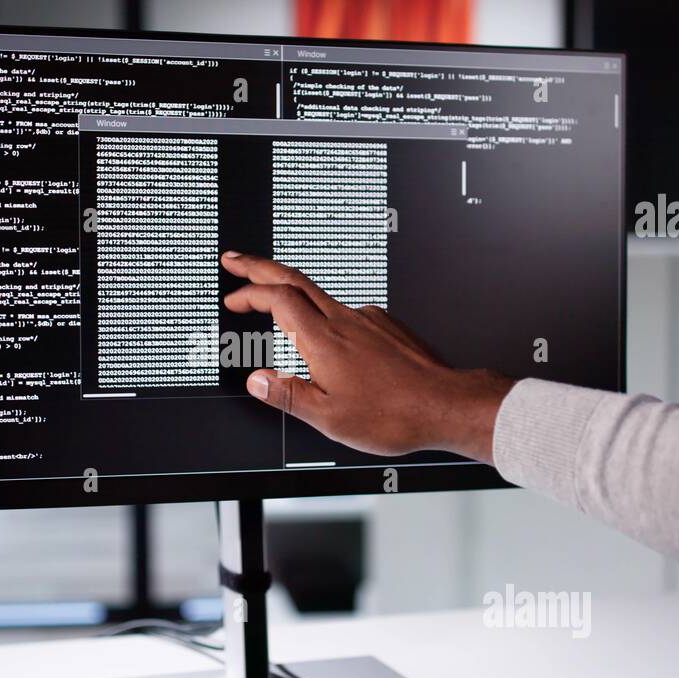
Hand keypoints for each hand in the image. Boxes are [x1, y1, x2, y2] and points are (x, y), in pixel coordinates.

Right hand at [221, 252, 515, 462]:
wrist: (445, 404)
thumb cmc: (394, 414)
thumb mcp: (328, 417)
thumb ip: (287, 395)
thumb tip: (257, 381)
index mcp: (325, 340)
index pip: (277, 299)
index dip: (249, 292)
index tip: (233, 297)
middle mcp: (346, 320)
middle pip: (294, 279)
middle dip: (259, 267)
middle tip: (236, 260)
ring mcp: (368, 319)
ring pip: (321, 295)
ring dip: (291, 292)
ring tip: (276, 304)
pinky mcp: (386, 327)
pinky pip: (346, 312)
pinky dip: (324, 315)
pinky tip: (327, 337)